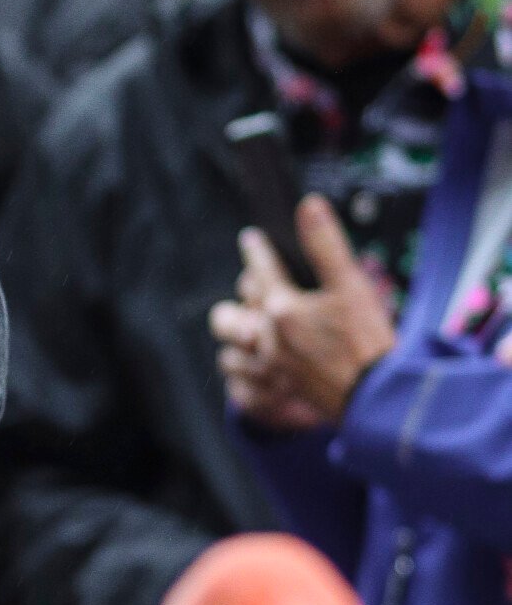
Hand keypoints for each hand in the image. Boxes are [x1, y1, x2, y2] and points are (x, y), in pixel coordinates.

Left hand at [209, 194, 396, 429]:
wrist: (378, 398)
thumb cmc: (368, 343)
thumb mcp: (351, 285)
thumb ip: (325, 245)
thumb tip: (309, 207)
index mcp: (282, 309)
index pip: (259, 270)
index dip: (254, 251)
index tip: (250, 240)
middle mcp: (267, 340)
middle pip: (226, 318)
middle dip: (236, 301)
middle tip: (252, 287)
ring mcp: (269, 370)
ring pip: (229, 354)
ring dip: (237, 340)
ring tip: (252, 328)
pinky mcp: (277, 393)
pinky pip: (241, 388)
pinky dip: (244, 375)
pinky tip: (255, 366)